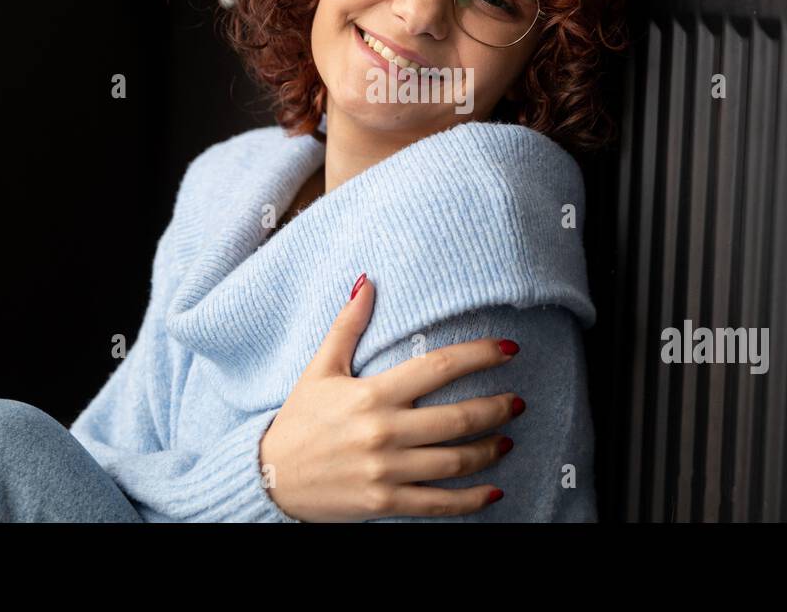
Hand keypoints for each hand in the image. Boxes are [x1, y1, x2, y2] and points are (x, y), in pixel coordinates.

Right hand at [258, 273, 522, 521]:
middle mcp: (383, 432)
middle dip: (497, 408)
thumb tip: (366, 281)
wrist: (268, 478)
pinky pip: (439, 504)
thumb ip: (347, 326)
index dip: (480, 355)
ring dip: (490, 449)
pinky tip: (494, 492)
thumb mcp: (320, 369)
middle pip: (458, 418)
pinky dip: (472, 500)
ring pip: (455, 461)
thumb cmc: (298, 420)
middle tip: (518, 401)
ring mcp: (386, 471)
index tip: (509, 349)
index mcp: (372, 394)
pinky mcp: (385, 504)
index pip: (439, 367)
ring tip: (508, 439)